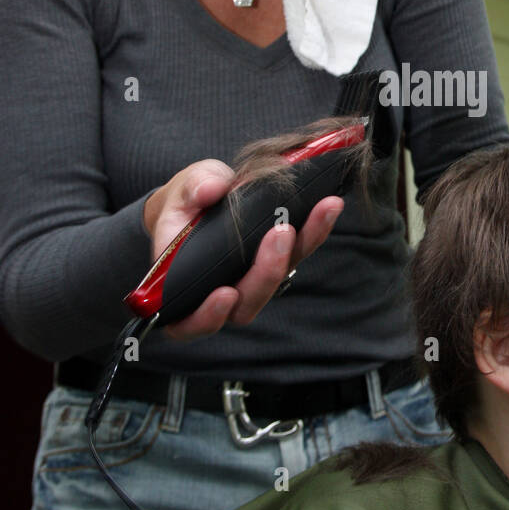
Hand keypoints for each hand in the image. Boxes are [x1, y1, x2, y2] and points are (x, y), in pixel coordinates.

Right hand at [143, 160, 343, 341]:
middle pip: (247, 302)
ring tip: (319, 211)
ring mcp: (253, 278)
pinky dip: (314, 232)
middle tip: (281, 232)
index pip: (190, 320)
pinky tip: (327, 208)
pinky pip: (297, 253)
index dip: (209, 315)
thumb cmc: (183, 205)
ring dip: (302, 247)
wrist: (199, 200)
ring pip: (279, 278)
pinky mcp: (277, 260)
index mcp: (182, 287)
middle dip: (267, 271)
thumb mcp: (180, 191)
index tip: (226, 294)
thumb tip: (209, 190)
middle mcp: (220, 292)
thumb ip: (191, 189)